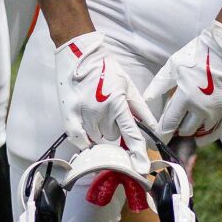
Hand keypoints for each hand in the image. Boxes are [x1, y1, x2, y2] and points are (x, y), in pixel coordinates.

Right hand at [54, 30, 151, 171]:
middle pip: (112, 136)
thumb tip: (153, 126)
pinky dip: (84, 138)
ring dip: (99, 131)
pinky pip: (78, 138)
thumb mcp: (128, 85)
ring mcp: (83, 113)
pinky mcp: (69, 114)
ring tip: (97, 111)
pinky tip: (86, 128)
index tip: (141, 167)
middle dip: (114, 129)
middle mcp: (100, 110)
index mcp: (117, 102)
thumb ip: (140, 108)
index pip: (131, 133)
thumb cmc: (106, 68)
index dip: (138, 152)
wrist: (80, 54)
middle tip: (110, 111)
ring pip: (97, 138)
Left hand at [145, 20, 221, 143]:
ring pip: (200, 132)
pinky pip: (216, 134)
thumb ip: (159, 85)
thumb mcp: (174, 66)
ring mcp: (219, 114)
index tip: (155, 141)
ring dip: (192, 129)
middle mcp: (202, 109)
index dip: (161, 135)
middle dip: (177, 128)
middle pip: (184, 130)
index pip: (169, 125)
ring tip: (188, 122)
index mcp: (186, 97)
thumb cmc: (199, 55)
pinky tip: (199, 137)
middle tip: (176, 121)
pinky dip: (206, 136)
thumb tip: (147, 100)